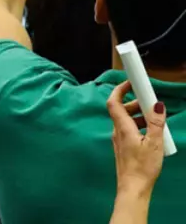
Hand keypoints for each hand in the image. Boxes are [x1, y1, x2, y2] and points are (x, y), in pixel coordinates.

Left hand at [108, 79, 165, 198]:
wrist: (133, 188)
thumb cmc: (143, 167)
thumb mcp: (154, 143)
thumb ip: (155, 123)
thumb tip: (157, 104)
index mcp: (122, 127)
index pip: (114, 102)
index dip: (119, 89)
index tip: (130, 82)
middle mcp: (117, 131)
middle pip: (121, 110)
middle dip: (135, 103)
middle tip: (149, 103)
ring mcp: (119, 140)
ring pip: (126, 121)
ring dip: (139, 115)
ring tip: (155, 120)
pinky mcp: (123, 147)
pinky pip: (129, 130)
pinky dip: (139, 126)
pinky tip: (151, 134)